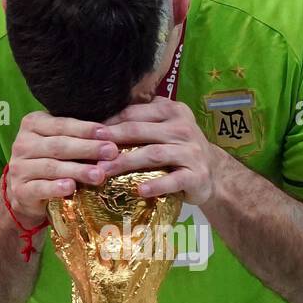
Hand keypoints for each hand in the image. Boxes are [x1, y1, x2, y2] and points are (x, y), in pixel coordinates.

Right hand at [6, 111, 119, 225]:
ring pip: (51, 167)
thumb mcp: (61, 143)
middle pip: (59, 145)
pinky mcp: (21, 190)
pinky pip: (39, 188)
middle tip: (111, 152)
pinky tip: (71, 187)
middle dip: (87, 149)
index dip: (85, 129)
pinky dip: (55, 188)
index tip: (108, 134)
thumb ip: (78, 135)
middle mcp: (22, 143)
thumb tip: (113, 131)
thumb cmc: (52, 161)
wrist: (27, 193)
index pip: (61, 124)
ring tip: (99, 175)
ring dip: (77, 170)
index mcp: (33, 124)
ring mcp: (19, 167)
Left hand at [93, 97, 223, 204]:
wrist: (214, 173)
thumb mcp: (166, 126)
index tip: (88, 132)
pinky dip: (155, 186)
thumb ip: (143, 117)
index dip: (111, 122)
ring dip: (126, 162)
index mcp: (172, 111)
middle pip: (140, 131)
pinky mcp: (196, 175)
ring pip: (153, 154)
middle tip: (90, 150)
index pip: (135, 113)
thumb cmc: (180, 148)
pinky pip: (173, 180)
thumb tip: (101, 117)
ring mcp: (191, 152)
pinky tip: (138, 191)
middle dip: (112, 140)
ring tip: (104, 172)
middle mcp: (183, 128)